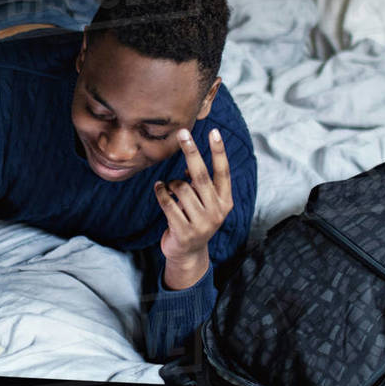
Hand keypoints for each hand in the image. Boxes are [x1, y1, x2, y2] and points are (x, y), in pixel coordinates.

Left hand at [153, 128, 232, 288]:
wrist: (189, 254)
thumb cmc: (195, 219)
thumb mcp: (204, 202)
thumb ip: (200, 184)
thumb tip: (190, 163)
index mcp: (225, 201)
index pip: (223, 172)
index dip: (219, 151)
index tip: (214, 131)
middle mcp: (217, 211)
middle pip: (201, 175)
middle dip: (191, 151)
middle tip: (182, 132)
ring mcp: (201, 223)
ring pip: (180, 188)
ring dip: (170, 183)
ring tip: (169, 187)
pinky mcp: (184, 232)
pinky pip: (167, 203)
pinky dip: (161, 192)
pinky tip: (159, 188)